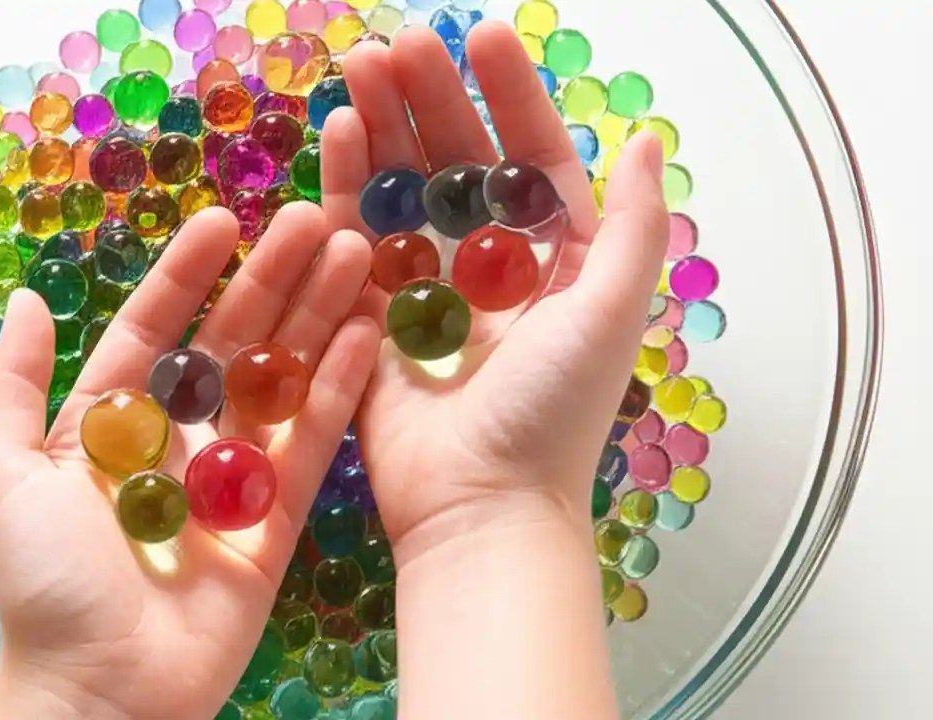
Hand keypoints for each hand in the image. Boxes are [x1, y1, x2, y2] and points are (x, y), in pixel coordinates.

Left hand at [0, 205, 379, 718]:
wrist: (102, 690)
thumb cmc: (44, 586)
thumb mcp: (4, 472)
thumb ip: (14, 383)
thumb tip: (22, 296)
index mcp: (111, 420)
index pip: (154, 328)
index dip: (187, 273)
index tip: (221, 219)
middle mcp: (176, 437)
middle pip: (230, 343)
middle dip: (271, 280)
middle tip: (313, 219)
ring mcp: (231, 475)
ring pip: (278, 379)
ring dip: (316, 317)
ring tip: (353, 255)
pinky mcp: (277, 516)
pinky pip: (311, 441)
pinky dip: (338, 387)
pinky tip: (365, 332)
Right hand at [321, 23, 667, 559]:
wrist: (480, 507)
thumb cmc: (553, 415)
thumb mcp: (609, 312)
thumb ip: (631, 223)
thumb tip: (647, 135)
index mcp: (553, 262)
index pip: (530, 159)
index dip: (510, 96)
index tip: (484, 35)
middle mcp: (490, 269)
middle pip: (458, 165)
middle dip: (431, 100)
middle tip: (401, 43)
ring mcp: (428, 291)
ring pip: (403, 192)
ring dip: (383, 129)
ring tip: (360, 68)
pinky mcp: (372, 318)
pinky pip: (357, 242)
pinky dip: (346, 188)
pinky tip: (336, 135)